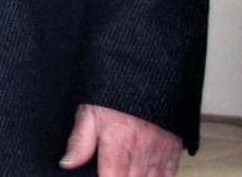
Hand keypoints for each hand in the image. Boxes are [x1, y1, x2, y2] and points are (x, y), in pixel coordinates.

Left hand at [61, 103, 181, 175]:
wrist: (147, 75)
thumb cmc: (116, 94)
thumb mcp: (90, 113)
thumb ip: (79, 142)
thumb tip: (68, 163)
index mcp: (118, 142)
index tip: (99, 174)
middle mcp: (141, 151)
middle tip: (112, 167)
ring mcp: (160, 154)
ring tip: (126, 168)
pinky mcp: (173, 152)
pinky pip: (168, 176)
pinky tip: (143, 171)